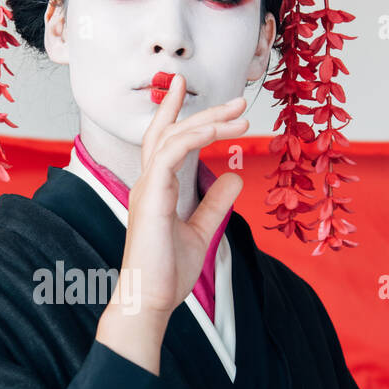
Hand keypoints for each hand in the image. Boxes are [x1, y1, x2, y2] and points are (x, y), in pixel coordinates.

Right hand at [116, 73, 248, 318]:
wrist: (151, 300)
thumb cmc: (168, 273)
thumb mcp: (201, 231)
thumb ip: (216, 203)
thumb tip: (236, 176)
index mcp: (155, 189)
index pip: (164, 141)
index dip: (175, 112)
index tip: (187, 88)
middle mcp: (148, 183)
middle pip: (169, 131)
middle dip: (200, 110)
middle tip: (237, 100)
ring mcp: (147, 188)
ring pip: (174, 137)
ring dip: (208, 121)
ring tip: (241, 116)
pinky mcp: (152, 196)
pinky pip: (172, 153)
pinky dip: (196, 137)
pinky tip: (220, 133)